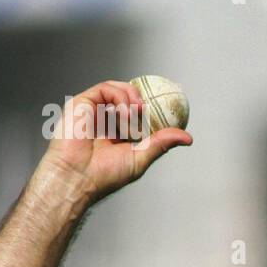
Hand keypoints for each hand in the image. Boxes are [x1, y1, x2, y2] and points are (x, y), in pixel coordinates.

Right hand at [44, 80, 191, 204]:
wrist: (79, 177)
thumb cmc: (104, 174)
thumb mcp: (140, 157)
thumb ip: (161, 143)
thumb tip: (187, 137)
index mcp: (117, 133)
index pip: (136, 112)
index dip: (151, 107)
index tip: (168, 106)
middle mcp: (104, 120)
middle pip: (127, 97)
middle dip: (143, 99)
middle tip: (150, 110)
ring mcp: (93, 111)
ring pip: (117, 89)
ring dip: (133, 97)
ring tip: (138, 112)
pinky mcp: (82, 104)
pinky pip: (105, 88)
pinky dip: (120, 97)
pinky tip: (125, 113)